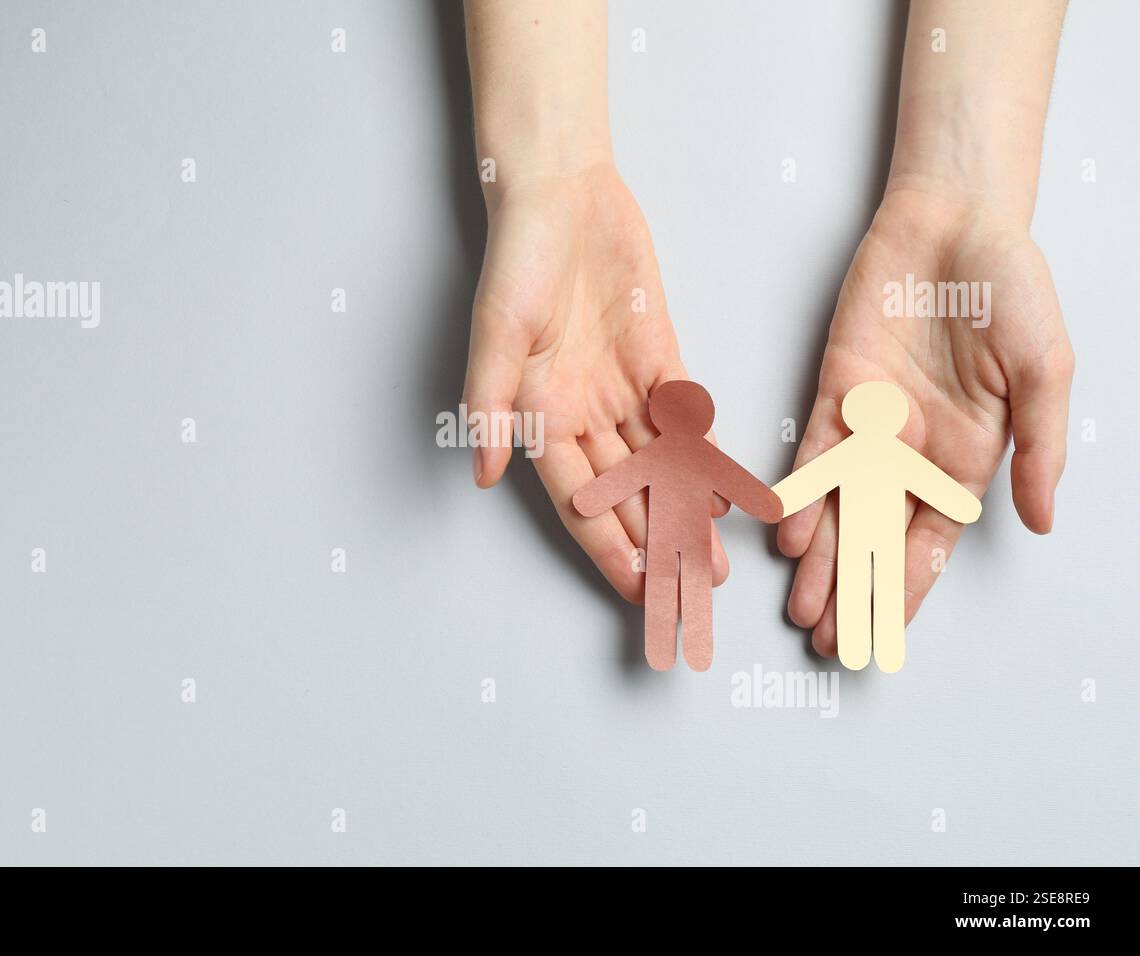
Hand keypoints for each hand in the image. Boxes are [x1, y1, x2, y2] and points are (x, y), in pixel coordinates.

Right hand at [463, 163, 729, 601]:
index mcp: (539, 415)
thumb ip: (490, 404)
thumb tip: (481, 473)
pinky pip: (683, 420)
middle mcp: (581, 413)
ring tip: (714, 561)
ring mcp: (621, 389)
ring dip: (685, 513)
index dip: (608, 548)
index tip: (637, 590)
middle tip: (692, 592)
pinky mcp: (657, 359)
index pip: (579, 500)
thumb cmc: (518, 258)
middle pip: (624, 495)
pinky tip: (724, 492)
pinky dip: (703, 456)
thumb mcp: (496, 333)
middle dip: (655, 546)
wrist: (560, 192)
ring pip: (659, 467)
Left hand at [778, 187, 1073, 656]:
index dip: (909, 591)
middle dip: (853, 590)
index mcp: (969, 456)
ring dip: (821, 558)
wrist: (956, 223)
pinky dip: (802, 492)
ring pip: (838, 506)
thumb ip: (1040, 448)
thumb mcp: (1045, 371)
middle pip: (877, 537)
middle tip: (826, 640)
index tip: (886, 637)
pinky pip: (814, 452)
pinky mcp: (835, 390)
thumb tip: (1043, 521)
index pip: (932, 541)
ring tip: (801, 607)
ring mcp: (871, 423)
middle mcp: (914, 450)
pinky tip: (789, 531)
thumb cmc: (1011, 289)